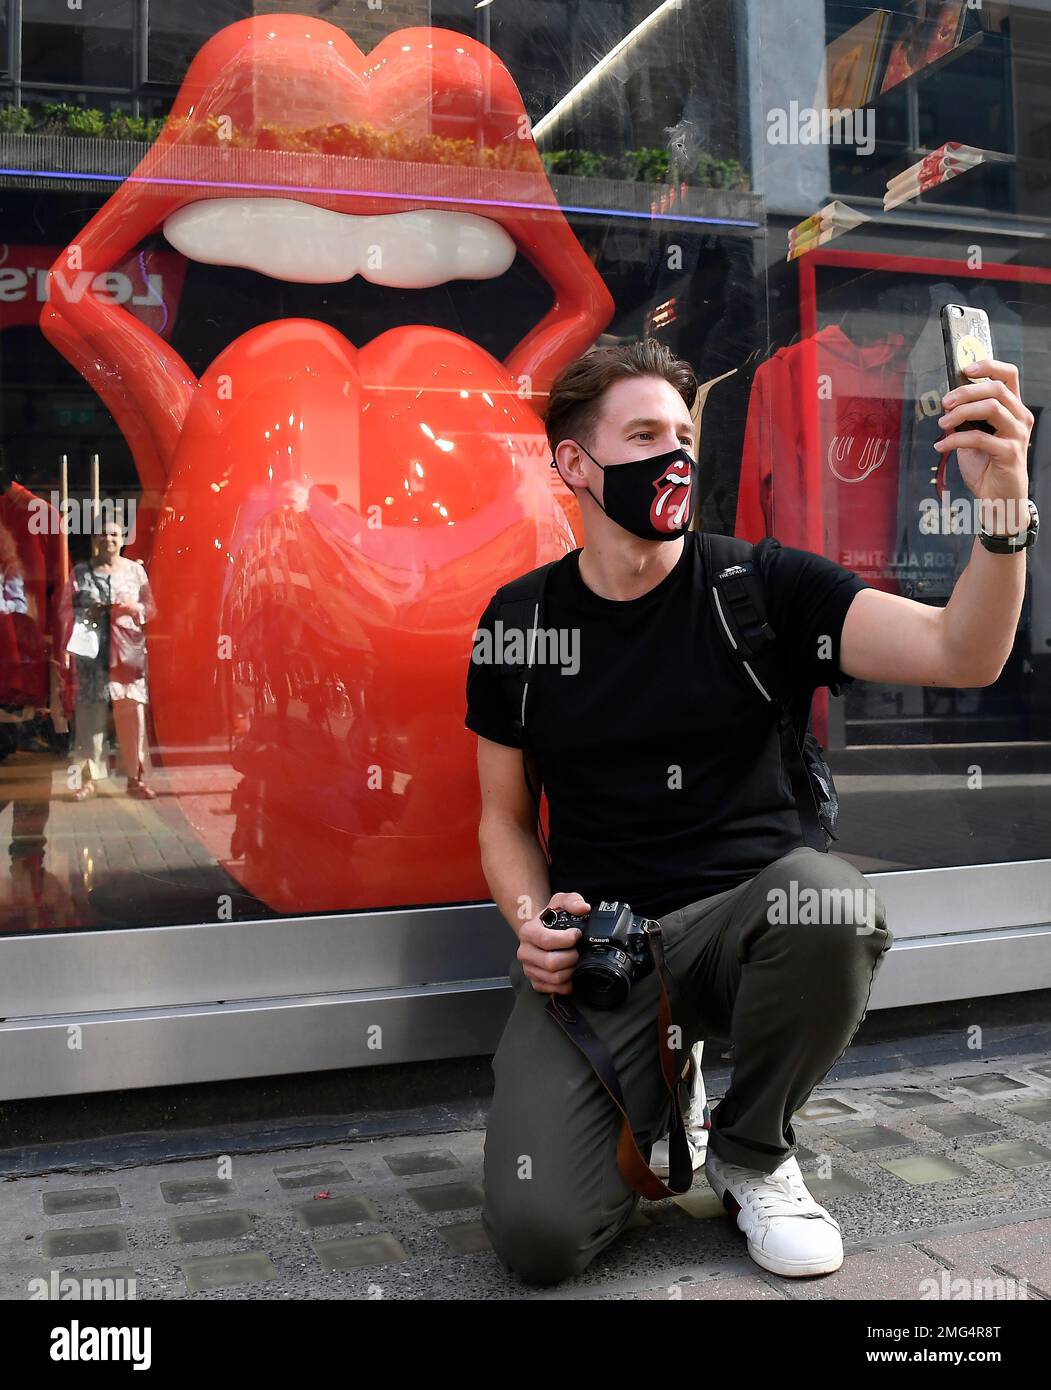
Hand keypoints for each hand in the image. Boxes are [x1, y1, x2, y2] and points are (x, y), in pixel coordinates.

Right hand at [516, 891, 589, 995]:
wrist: (541, 931)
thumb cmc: (551, 918)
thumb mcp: (560, 902)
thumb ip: (572, 901)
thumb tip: (584, 908)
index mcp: (528, 932)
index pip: (547, 941)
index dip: (567, 940)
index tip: (576, 935)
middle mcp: (524, 952)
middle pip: (551, 963)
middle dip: (571, 957)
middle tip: (577, 951)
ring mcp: (529, 969)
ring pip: (554, 978)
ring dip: (570, 971)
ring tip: (575, 961)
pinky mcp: (535, 982)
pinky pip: (553, 989)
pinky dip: (566, 985)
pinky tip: (570, 973)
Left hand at [935, 360, 1033, 524]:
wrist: (999, 497)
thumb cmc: (987, 464)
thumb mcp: (975, 435)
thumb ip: (967, 417)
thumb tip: (947, 401)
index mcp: (1013, 409)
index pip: (1009, 375)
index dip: (989, 366)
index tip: (966, 368)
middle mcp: (1020, 417)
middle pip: (996, 388)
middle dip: (965, 392)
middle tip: (944, 403)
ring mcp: (1017, 435)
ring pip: (991, 408)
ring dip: (960, 413)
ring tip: (942, 424)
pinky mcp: (1010, 453)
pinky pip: (979, 438)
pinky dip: (955, 439)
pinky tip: (941, 446)